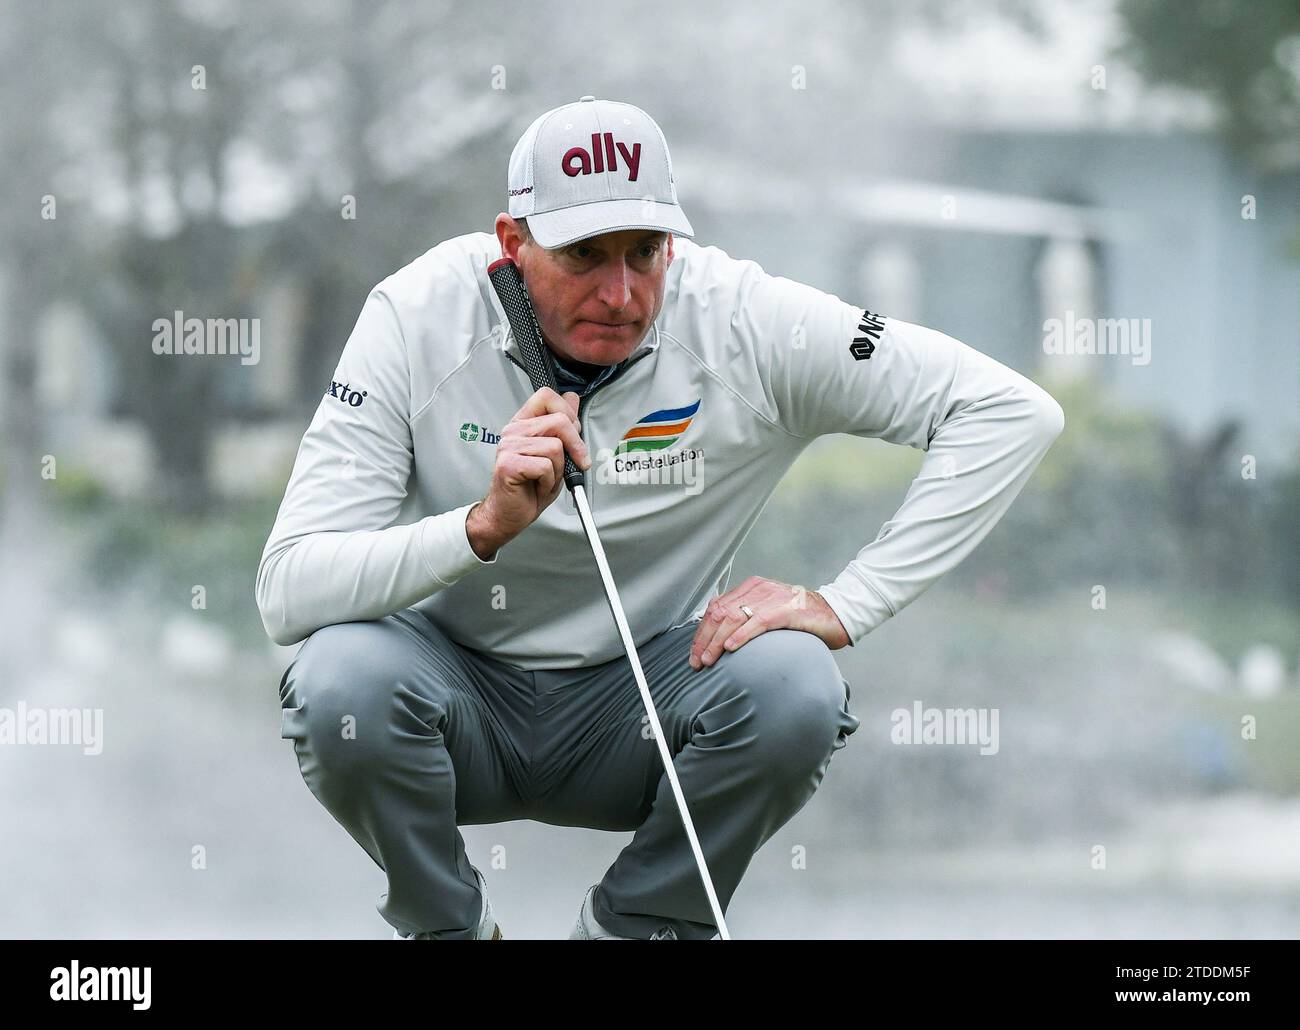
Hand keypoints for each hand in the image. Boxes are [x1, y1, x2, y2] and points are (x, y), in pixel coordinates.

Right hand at [466, 387, 590, 558]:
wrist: (510, 514)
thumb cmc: (530, 487)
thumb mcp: (555, 453)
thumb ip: (563, 425)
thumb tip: (572, 398)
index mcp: (523, 423)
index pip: (546, 396)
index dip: (568, 412)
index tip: (575, 435)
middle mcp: (513, 431)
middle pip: (559, 421)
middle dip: (576, 446)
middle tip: (575, 463)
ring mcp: (508, 447)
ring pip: (555, 447)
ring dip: (559, 469)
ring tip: (547, 478)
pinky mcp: (508, 464)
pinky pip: (545, 467)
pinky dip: (549, 481)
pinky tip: (538, 485)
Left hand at [688, 576, 849, 669]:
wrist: (836, 614)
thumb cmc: (802, 620)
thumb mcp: (770, 615)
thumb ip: (748, 621)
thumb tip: (722, 642)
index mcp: (752, 588)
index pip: (716, 608)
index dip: (702, 632)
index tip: (695, 653)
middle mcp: (758, 589)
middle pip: (720, 613)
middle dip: (704, 639)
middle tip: (697, 663)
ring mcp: (772, 598)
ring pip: (734, 617)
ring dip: (717, 641)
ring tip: (709, 660)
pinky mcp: (786, 610)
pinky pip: (758, 622)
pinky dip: (741, 635)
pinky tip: (730, 648)